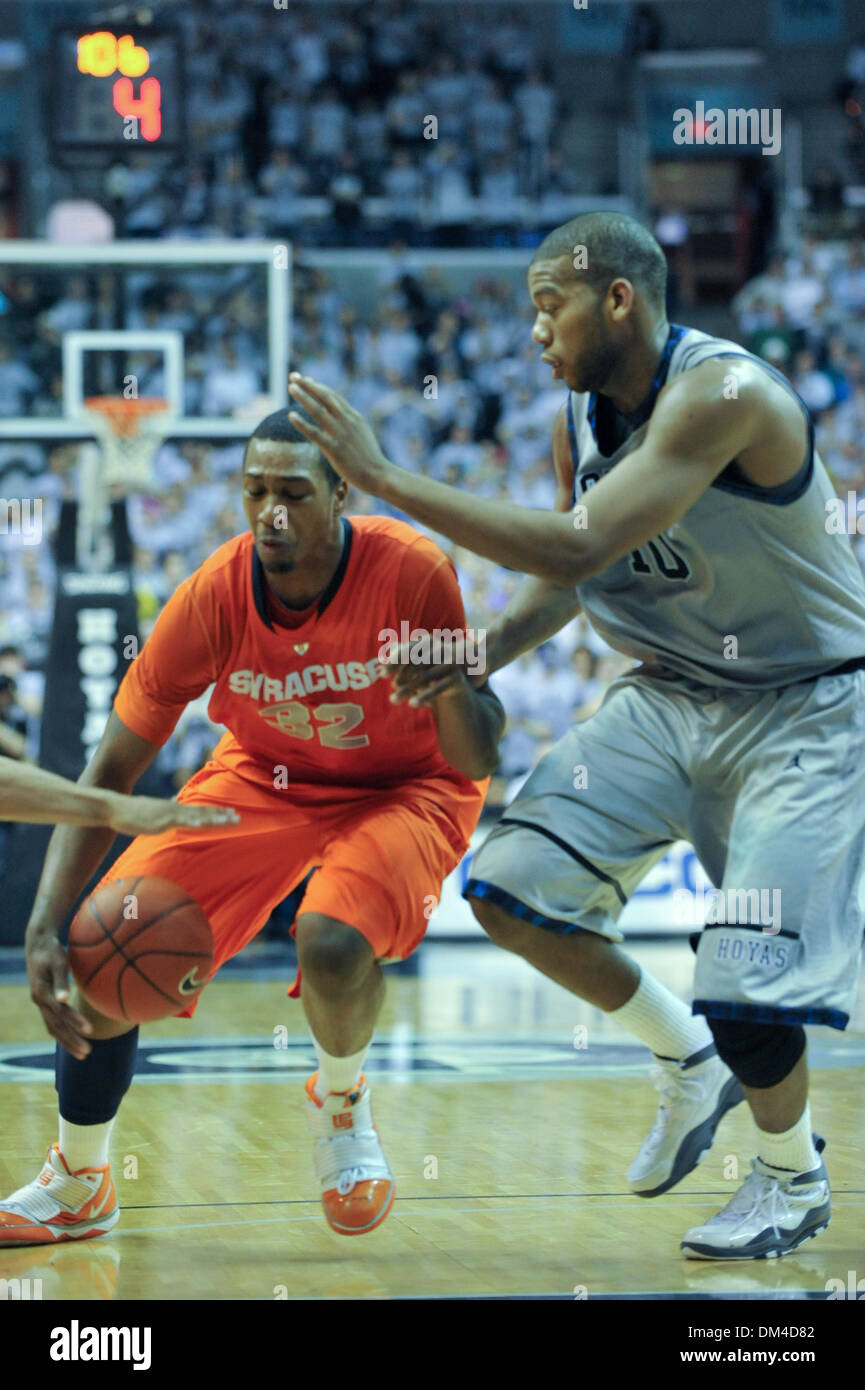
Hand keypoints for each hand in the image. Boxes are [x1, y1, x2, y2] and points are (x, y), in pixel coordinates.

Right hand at [26, 926, 92, 1059]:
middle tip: (87, 1053)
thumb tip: (64, 999)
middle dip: (71, 1040)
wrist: (37, 946)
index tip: (90, 1030)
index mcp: (42, 992)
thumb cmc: (51, 952)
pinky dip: (63, 1034)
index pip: (60, 1011)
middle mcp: (39, 1001)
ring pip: (53, 1028)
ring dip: (67, 1041)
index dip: (74, 1021)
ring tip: (84, 1053)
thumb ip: (61, 981)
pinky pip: (53, 1023)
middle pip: (55, 1026)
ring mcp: (41, 1004)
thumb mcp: (57, 962)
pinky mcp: (45, 1004)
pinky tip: (74, 1040)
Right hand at [105, 793, 240, 836]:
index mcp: (173, 808)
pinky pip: (178, 822)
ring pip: (195, 816)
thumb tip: (175, 801)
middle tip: (239, 817)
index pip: (199, 810)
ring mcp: (167, 815)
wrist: (113, 808)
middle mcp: (174, 809)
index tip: (232, 813)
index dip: (216, 812)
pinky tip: (202, 822)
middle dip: (221, 815)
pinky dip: (191, 822)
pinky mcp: (159, 822)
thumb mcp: (153, 809)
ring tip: (229, 820)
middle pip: (202, 812)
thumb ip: (166, 807)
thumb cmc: (132, 811)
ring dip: (213, 818)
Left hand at [287, 374, 394, 494]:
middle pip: (325, 397)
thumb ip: (348, 424)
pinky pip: (315, 434)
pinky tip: (291, 415)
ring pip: (319, 411)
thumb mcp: (361, 434)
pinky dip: (302, 424)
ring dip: (304, 397)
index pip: (333, 396)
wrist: (378, 474)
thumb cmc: (369, 458)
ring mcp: (341, 435)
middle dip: (308, 385)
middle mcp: (347, 422)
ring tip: (291, 387)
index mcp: (354, 417)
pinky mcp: (334, 450)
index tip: (306, 380)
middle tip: (293, 376)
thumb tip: (332, 420)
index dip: (318, 387)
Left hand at [387, 643, 479, 709]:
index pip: (408, 650)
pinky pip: (437, 687)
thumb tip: (380, 666)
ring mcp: (449, 663)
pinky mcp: (457, 677)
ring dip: (407, 689)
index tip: (381, 673)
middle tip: (387, 687)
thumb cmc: (440, 667)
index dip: (394, 662)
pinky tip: (413, 704)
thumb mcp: (422, 662)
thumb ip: (404, 662)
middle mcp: (439, 650)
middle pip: (414, 662)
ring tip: (393, 700)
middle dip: (399, 675)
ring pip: (424, 676)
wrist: (475, 666)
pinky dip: (424, 696)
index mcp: (429, 644)